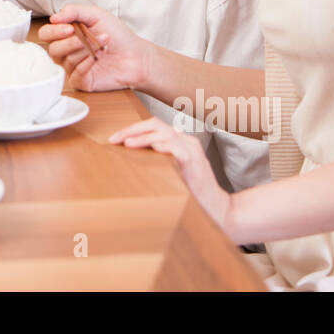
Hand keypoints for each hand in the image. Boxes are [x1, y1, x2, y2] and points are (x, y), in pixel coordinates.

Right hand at [37, 2, 148, 91]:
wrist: (136, 56)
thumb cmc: (118, 36)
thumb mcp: (96, 15)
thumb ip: (74, 11)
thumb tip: (53, 18)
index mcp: (67, 35)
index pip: (46, 34)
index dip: (54, 31)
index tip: (69, 28)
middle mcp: (67, 52)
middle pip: (52, 49)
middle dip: (69, 42)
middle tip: (84, 37)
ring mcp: (72, 68)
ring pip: (65, 60)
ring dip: (85, 49)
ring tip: (102, 44)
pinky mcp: (81, 81)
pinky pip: (75, 73)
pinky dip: (87, 62)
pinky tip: (98, 57)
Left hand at [111, 117, 233, 237]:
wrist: (218, 209)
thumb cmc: (194, 193)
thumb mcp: (174, 171)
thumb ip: (160, 160)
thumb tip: (134, 157)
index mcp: (182, 142)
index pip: (155, 126)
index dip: (133, 129)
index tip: (115, 139)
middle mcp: (187, 142)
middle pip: (156, 124)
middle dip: (132, 129)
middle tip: (115, 138)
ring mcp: (192, 151)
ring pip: (163, 133)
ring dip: (142, 137)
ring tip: (126, 143)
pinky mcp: (194, 163)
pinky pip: (177, 148)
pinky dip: (163, 146)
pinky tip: (151, 149)